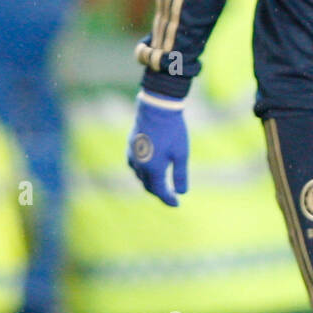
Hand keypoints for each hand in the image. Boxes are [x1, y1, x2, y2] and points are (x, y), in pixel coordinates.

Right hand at [126, 91, 188, 205]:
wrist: (157, 108)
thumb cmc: (173, 131)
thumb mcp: (181, 154)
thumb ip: (180, 174)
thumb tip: (182, 192)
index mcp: (153, 169)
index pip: (160, 191)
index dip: (168, 199)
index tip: (177, 203)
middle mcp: (140, 165)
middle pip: (148, 186)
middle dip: (159, 193)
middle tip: (170, 196)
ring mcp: (133, 155)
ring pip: (139, 176)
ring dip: (150, 182)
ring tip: (160, 184)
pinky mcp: (130, 146)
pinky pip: (134, 165)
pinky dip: (142, 172)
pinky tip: (148, 168)